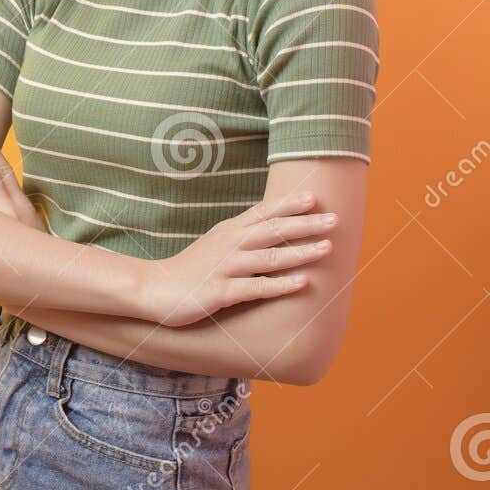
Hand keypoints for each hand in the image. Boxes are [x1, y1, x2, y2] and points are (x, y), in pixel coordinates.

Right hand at [144, 191, 337, 326]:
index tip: (314, 196)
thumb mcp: (215, 242)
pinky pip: (256, 287)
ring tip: (328, 248)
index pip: (263, 213)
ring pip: (268, 257)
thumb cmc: (190, 268)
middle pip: (272, 230)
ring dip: (300, 251)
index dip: (288, 204)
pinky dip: (281, 284)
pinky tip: (303, 283)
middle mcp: (229, 245)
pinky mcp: (221, 292)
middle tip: (335, 219)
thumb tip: (268, 219)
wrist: (154, 289)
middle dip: (304, 224)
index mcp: (229, 231)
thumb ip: (241, 231)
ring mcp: (225, 268)